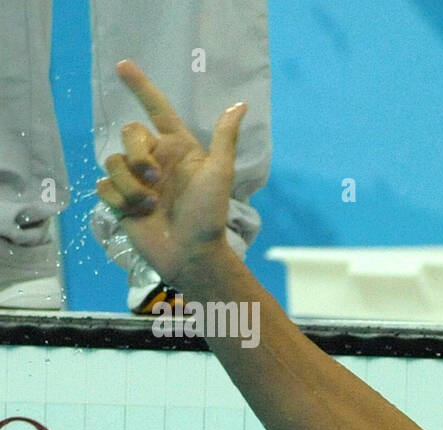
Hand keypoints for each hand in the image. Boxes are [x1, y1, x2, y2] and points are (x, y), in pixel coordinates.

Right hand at [95, 59, 246, 285]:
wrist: (191, 253)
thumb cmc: (209, 215)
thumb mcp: (220, 173)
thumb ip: (225, 138)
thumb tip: (241, 105)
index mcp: (178, 148)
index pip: (156, 109)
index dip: (141, 87)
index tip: (123, 65)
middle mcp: (156, 159)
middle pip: (128, 133)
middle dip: (137, 155)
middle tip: (155, 179)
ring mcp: (137, 180)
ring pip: (112, 161)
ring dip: (130, 184)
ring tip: (150, 205)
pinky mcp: (121, 200)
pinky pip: (103, 185)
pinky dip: (118, 199)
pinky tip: (135, 213)